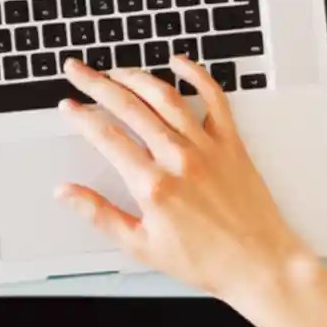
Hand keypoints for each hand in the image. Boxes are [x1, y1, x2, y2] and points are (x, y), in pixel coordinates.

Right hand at [56, 58, 326, 326]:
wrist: (260, 264)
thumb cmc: (206, 261)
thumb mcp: (141, 246)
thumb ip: (100, 214)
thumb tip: (66, 193)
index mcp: (152, 185)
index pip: (106, 137)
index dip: (81, 117)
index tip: (67, 105)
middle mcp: (178, 158)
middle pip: (129, 107)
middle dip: (97, 83)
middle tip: (78, 70)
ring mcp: (206, 146)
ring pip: (165, 96)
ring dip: (136, 77)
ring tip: (116, 70)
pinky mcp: (231, 143)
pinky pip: (214, 98)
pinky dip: (197, 74)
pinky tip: (180, 62)